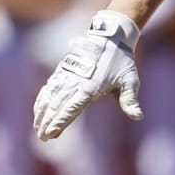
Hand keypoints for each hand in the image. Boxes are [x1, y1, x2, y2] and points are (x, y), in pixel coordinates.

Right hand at [33, 10, 142, 140]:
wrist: (110, 37)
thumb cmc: (122, 61)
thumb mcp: (130, 81)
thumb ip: (130, 100)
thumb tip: (138, 116)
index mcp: (91, 87)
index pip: (72, 108)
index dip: (60, 121)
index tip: (50, 134)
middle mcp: (76, 82)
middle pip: (57, 105)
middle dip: (48, 122)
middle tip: (41, 137)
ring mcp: (67, 75)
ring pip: (50, 96)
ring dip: (42, 112)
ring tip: (36, 127)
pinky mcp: (63, 69)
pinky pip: (49, 86)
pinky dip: (42, 98)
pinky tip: (38, 109)